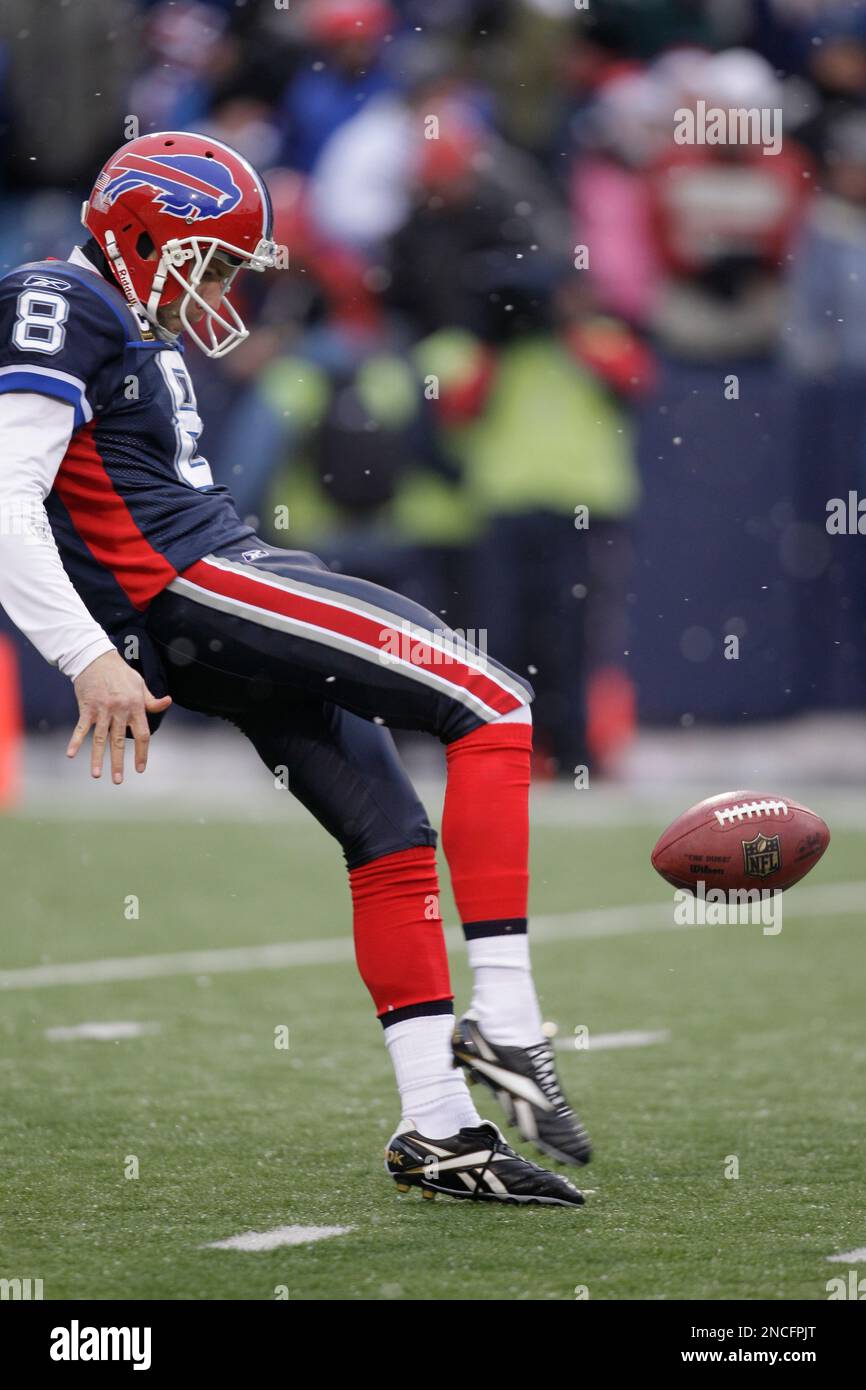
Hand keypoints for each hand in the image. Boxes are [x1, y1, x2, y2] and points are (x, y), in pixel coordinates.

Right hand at [68, 650, 171, 783]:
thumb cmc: (121, 673)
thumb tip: (167, 702)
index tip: (140, 768)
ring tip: (97, 775)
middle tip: (118, 781)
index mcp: (136, 707)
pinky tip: (71, 754)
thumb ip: (151, 699)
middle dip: (119, 763)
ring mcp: (102, 710)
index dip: (142, 753)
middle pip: (120, 741)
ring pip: (101, 738)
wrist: (96, 658)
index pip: (142, 734)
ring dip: (98, 758)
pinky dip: (76, 741)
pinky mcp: (87, 708)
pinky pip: (81, 728)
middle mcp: (120, 710)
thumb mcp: (140, 684)